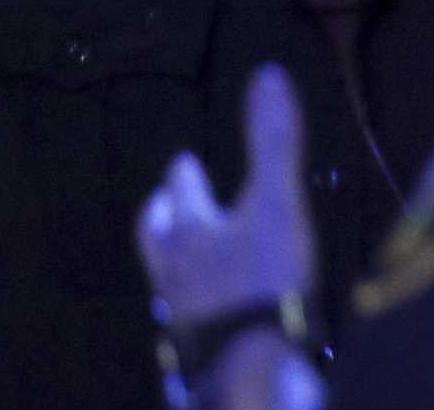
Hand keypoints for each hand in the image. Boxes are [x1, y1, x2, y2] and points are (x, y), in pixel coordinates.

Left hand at [137, 65, 317, 327]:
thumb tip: (268, 74)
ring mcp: (182, 308)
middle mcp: (175, 267)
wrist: (252, 358)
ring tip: (183, 251)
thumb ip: (272, 142)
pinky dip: (193, 297)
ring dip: (172, 257)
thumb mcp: (276, 200)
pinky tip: (206, 302)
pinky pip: (187, 310)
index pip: (182, 192)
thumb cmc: (262, 275)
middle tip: (162, 201)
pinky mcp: (198, 340)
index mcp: (191, 229)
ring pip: (165, 275)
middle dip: (161, 214)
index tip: (182, 161)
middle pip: (157, 235)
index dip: (184, 175)